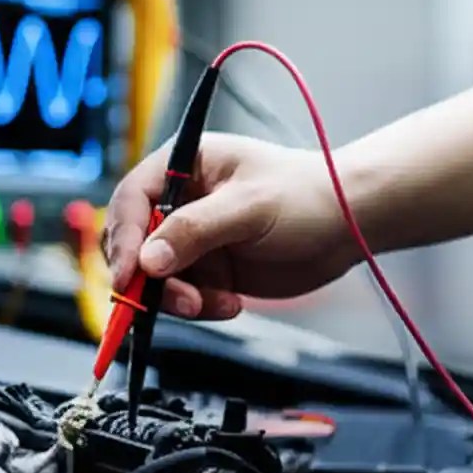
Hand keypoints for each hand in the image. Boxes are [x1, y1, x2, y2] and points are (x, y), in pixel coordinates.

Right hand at [102, 132, 356, 319]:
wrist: (348, 227)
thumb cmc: (306, 196)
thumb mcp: (249, 207)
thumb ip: (195, 230)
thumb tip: (148, 260)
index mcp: (182, 166)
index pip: (132, 199)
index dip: (124, 236)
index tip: (129, 274)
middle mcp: (178, 202)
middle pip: (133, 241)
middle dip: (147, 276)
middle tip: (177, 298)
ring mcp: (190, 239)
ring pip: (153, 276)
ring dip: (176, 297)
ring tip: (213, 303)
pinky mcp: (205, 270)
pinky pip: (181, 296)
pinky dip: (200, 306)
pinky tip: (231, 302)